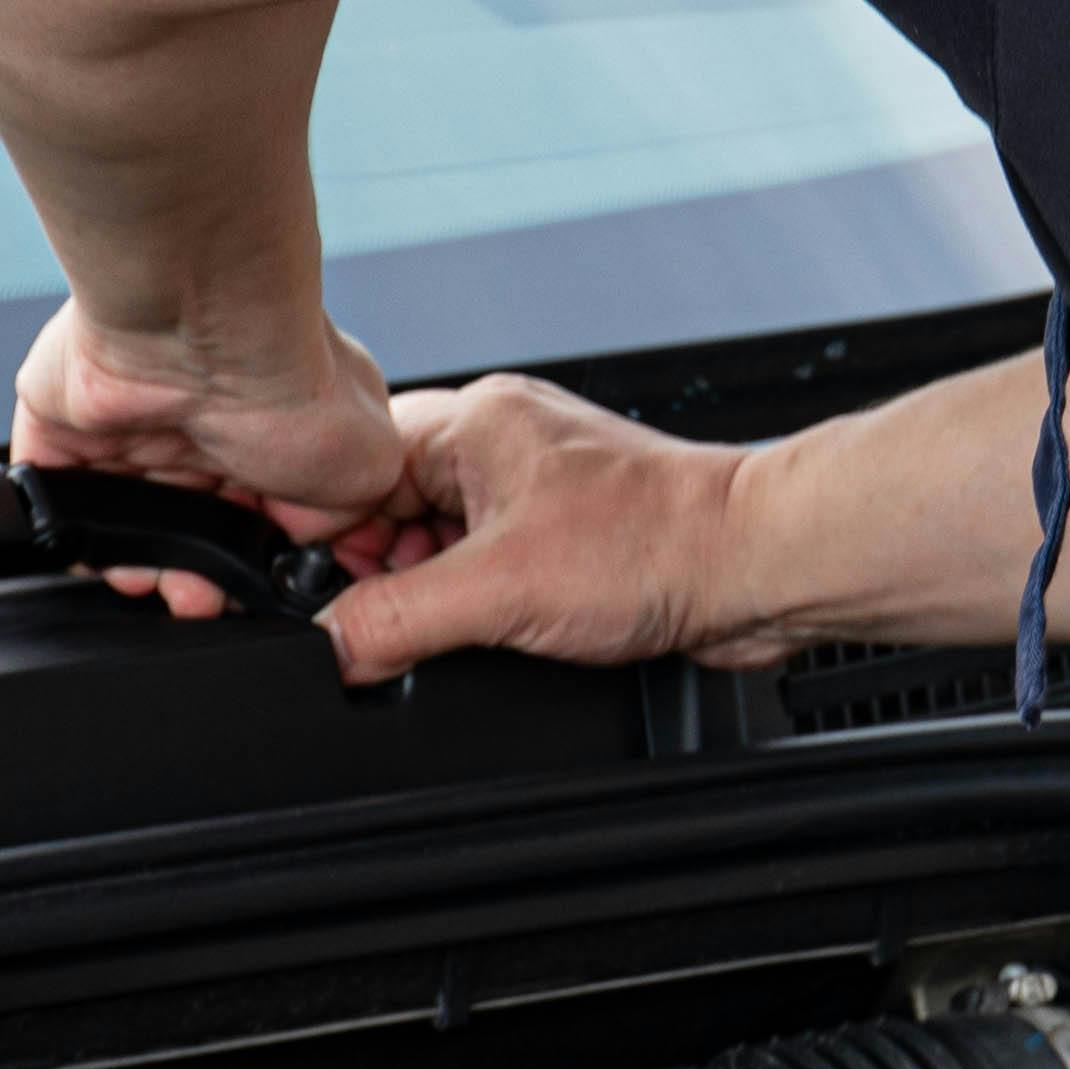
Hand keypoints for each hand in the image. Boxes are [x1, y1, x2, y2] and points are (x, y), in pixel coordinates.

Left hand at [9, 297, 414, 618]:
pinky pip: (58, 497)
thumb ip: (338, 516)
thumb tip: (304, 547)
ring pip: (127, 523)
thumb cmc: (284, 375)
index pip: (254, 514)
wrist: (196, 330)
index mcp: (271, 424)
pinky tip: (100, 553)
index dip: (249, 563)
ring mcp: (133, 422)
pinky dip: (73, 536)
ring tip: (153, 580)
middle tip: (198, 596)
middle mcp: (202, 421)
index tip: (247, 592)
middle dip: (193, 575)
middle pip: (187, 524)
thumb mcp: (364, 466)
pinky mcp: (66, 423)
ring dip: (139, 566)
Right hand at [313, 375, 780, 683]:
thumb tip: (328, 648)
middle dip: (379, 566)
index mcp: (474, 420)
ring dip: (432, 587)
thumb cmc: (659, 543)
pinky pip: (486, 560)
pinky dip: (476, 597)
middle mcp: (502, 441)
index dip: (325, 529)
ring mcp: (534, 485)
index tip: (316, 587)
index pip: (353, 463)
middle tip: (390, 616)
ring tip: (459, 618)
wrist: (754, 568)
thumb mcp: (498, 591)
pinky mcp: (564, 529)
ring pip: (437, 536)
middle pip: (388, 503)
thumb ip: (394, 619)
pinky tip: (492, 625)